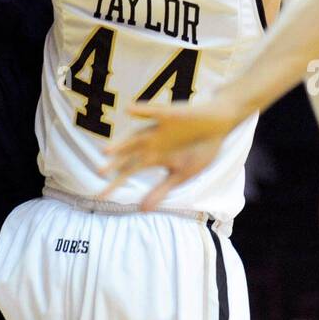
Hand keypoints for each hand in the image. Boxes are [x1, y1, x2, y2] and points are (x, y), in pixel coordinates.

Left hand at [101, 105, 236, 210]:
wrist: (219, 127)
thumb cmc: (200, 150)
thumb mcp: (181, 175)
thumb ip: (160, 190)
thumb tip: (142, 210)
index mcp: (153, 158)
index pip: (129, 171)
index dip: (115, 183)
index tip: (100, 196)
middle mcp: (151, 143)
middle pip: (128, 155)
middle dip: (114, 164)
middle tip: (99, 174)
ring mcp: (159, 128)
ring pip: (136, 135)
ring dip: (122, 142)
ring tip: (108, 150)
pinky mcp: (170, 114)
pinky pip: (154, 111)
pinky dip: (142, 111)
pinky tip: (130, 109)